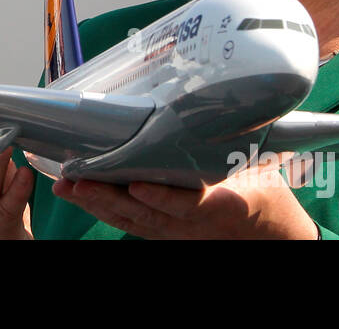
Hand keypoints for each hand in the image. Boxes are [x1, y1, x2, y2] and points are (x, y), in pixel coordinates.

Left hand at [52, 153, 317, 238]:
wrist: (273, 237)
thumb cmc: (265, 194)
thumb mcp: (261, 166)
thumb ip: (239, 141)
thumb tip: (228, 101)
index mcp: (224, 204)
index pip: (190, 204)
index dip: (162, 196)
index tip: (138, 184)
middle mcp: (194, 226)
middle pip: (146, 214)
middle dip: (109, 198)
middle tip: (78, 182)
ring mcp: (177, 233)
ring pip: (132, 221)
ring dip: (96, 204)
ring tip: (65, 187)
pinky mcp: (166, 234)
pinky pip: (130, 224)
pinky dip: (103, 209)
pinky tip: (78, 195)